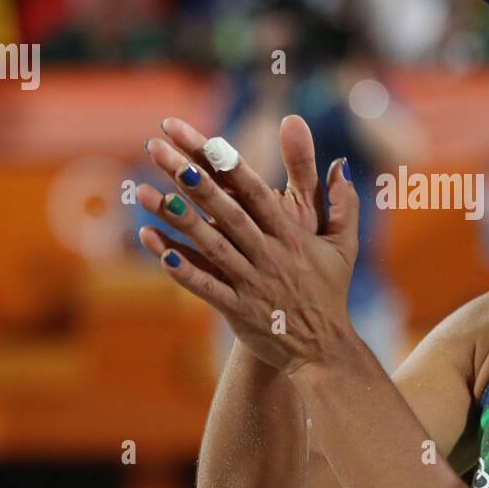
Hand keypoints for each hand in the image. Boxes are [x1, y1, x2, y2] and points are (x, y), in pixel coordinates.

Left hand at [138, 115, 359, 374]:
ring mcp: (252, 282)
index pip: (255, 190)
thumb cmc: (329, 292)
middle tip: (159, 150)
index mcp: (291, 235)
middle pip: (227, 210)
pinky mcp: (238, 310)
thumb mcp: (344, 246)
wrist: (323, 349)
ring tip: (145, 192)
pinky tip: (157, 249)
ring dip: (177, 219)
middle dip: (191, 179)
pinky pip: (206, 287)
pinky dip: (182, 269)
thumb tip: (341, 164)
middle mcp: (269, 254)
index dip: (226, 162)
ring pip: (211, 246)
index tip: (200, 138)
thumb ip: (342, 203)